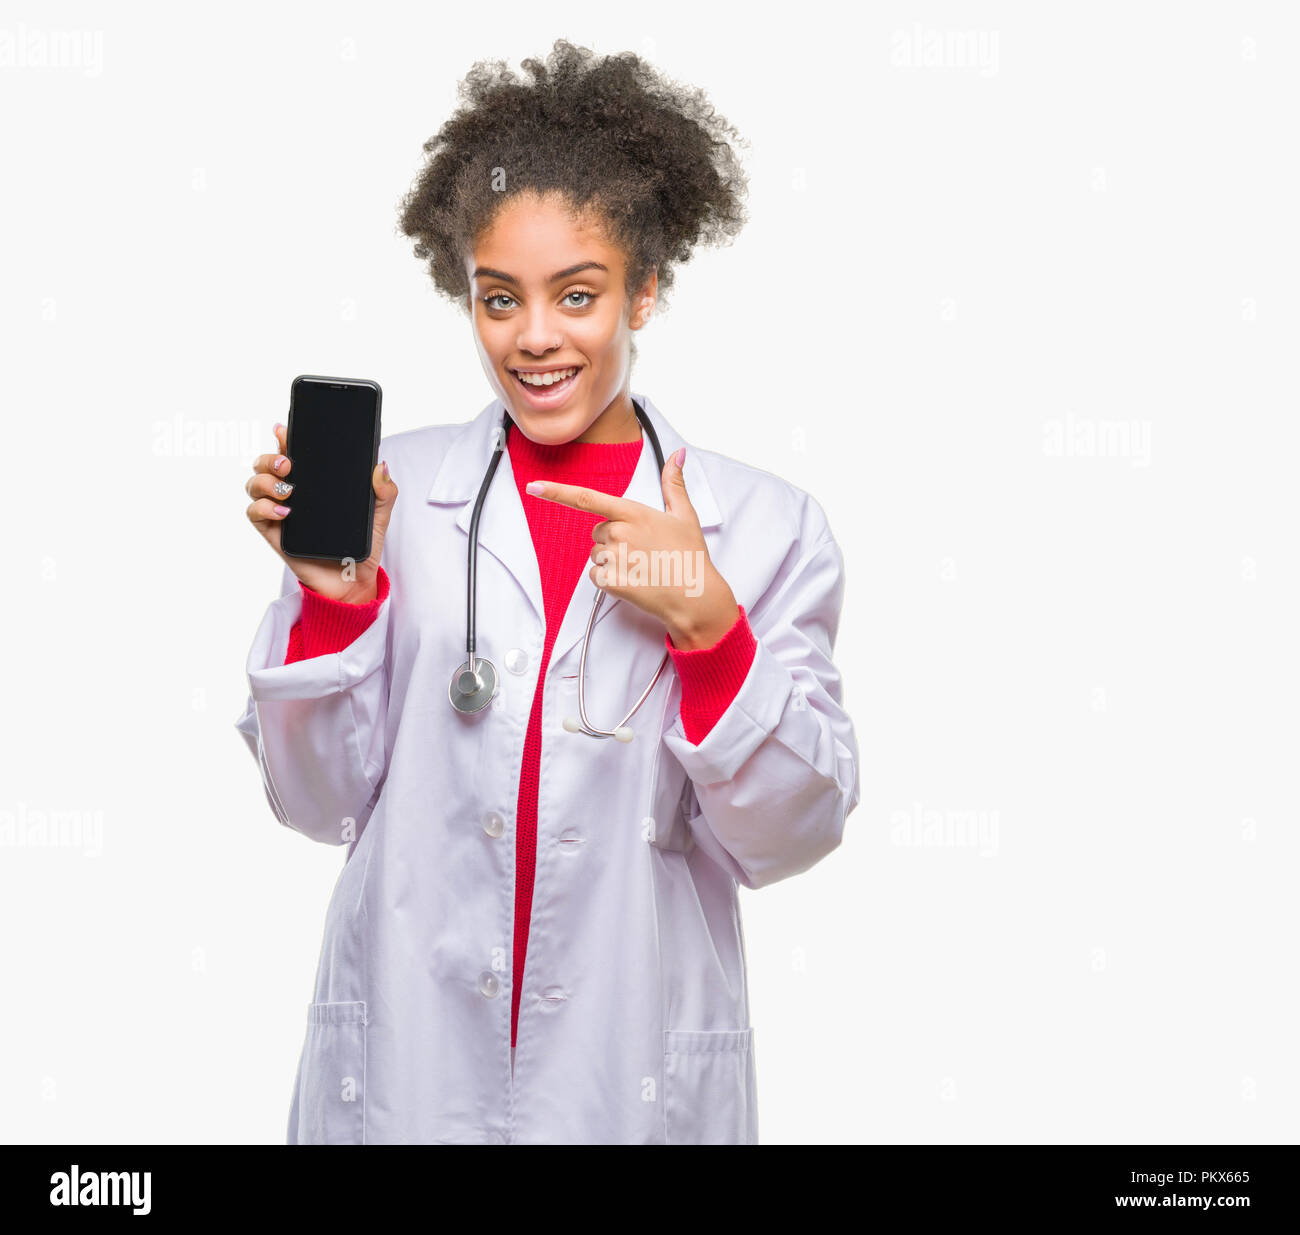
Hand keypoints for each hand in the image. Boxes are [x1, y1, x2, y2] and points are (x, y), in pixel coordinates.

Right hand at [245, 422, 398, 602]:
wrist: (353, 581)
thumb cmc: (360, 546)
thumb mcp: (379, 515)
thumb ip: (384, 491)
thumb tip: (380, 466)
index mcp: (313, 483)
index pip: (293, 453)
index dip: (284, 438)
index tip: (284, 429)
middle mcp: (292, 494)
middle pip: (266, 465)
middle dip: (270, 457)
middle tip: (289, 464)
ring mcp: (280, 512)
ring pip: (255, 484)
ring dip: (265, 480)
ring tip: (288, 488)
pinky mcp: (274, 534)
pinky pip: (255, 513)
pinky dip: (265, 508)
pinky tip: (286, 512)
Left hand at [524, 447, 738, 648]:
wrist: (695, 596)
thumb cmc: (690, 556)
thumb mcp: (684, 515)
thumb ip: (674, 483)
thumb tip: (678, 454)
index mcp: (634, 512)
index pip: (587, 498)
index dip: (556, 492)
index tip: (534, 487)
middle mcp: (620, 532)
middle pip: (598, 532)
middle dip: (613, 540)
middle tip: (643, 551)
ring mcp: (614, 557)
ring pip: (597, 555)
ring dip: (613, 561)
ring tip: (642, 567)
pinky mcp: (611, 581)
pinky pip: (596, 576)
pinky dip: (610, 580)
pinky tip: (634, 581)